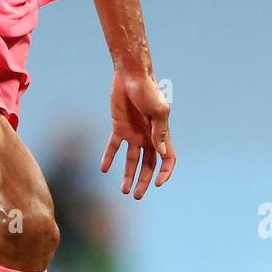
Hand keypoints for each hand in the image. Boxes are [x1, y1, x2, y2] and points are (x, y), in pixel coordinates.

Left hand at [100, 69, 176, 198]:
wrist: (131, 75)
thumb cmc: (148, 90)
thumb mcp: (158, 110)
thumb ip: (159, 131)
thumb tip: (162, 153)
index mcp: (161, 134)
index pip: (168, 158)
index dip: (165, 172)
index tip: (158, 183)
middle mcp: (148, 136)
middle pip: (148, 164)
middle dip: (144, 181)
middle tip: (137, 196)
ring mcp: (133, 133)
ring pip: (132, 160)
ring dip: (128, 175)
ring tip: (124, 190)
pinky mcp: (119, 127)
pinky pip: (114, 146)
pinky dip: (109, 157)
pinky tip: (103, 169)